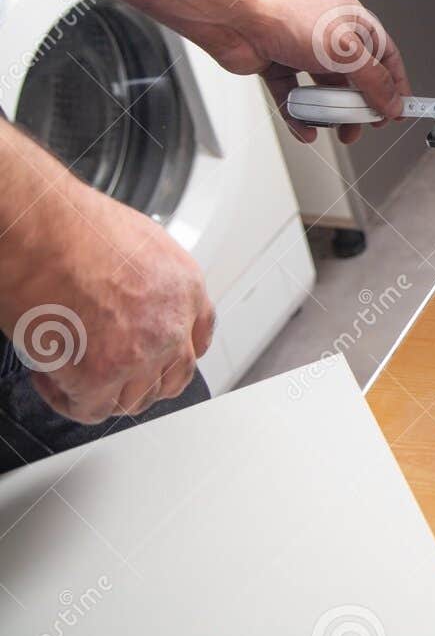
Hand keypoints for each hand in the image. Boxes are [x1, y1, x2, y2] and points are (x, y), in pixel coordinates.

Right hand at [0, 184, 213, 423]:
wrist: (36, 229)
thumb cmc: (70, 226)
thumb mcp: (138, 244)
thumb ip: (148, 284)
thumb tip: (133, 302)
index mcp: (184, 287)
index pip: (198, 339)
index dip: (171, 355)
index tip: (152, 358)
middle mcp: (172, 323)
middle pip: (172, 378)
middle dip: (139, 381)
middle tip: (106, 373)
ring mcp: (141, 353)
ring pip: (133, 399)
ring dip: (103, 392)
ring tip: (71, 369)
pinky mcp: (101, 374)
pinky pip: (91, 409)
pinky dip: (67, 399)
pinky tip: (50, 374)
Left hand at [180, 0, 412, 143]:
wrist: (233, 19)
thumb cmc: (284, 18)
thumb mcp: (346, 52)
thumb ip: (374, 81)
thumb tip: (393, 102)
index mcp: (352, 21)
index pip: (385, 56)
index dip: (395, 84)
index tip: (398, 109)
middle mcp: (329, 35)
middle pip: (355, 77)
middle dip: (360, 105)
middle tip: (363, 125)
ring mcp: (302, 51)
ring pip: (324, 89)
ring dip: (330, 113)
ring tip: (336, 129)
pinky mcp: (277, 64)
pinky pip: (295, 96)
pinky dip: (299, 115)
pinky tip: (305, 128)